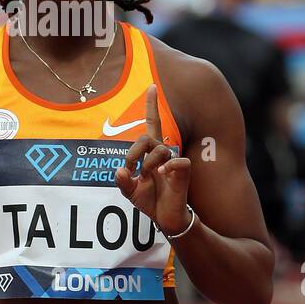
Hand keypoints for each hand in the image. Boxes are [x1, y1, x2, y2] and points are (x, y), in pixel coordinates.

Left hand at [114, 84, 191, 236]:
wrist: (167, 218)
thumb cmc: (151, 200)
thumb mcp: (130, 192)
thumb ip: (123, 181)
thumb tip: (120, 171)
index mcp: (150, 153)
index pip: (152, 124)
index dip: (151, 105)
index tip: (152, 86)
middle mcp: (163, 153)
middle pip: (147, 136)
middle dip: (134, 151)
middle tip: (132, 168)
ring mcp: (173, 161)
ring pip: (159, 149)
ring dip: (147, 163)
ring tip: (147, 177)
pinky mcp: (183, 171)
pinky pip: (177, 162)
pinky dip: (167, 168)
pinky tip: (163, 175)